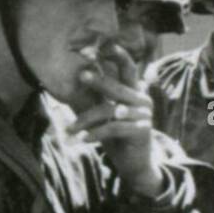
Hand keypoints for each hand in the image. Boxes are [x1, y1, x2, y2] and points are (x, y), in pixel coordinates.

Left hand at [68, 42, 164, 197]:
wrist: (134, 162)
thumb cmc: (116, 135)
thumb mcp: (103, 114)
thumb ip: (93, 98)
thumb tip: (71, 80)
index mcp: (133, 90)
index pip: (127, 66)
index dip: (114, 54)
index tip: (94, 49)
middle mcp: (142, 99)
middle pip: (118, 86)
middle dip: (99, 80)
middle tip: (82, 75)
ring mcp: (144, 114)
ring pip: (110, 110)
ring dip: (86, 121)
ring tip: (69, 130)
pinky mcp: (142, 130)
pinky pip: (114, 128)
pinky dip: (96, 134)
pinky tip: (82, 140)